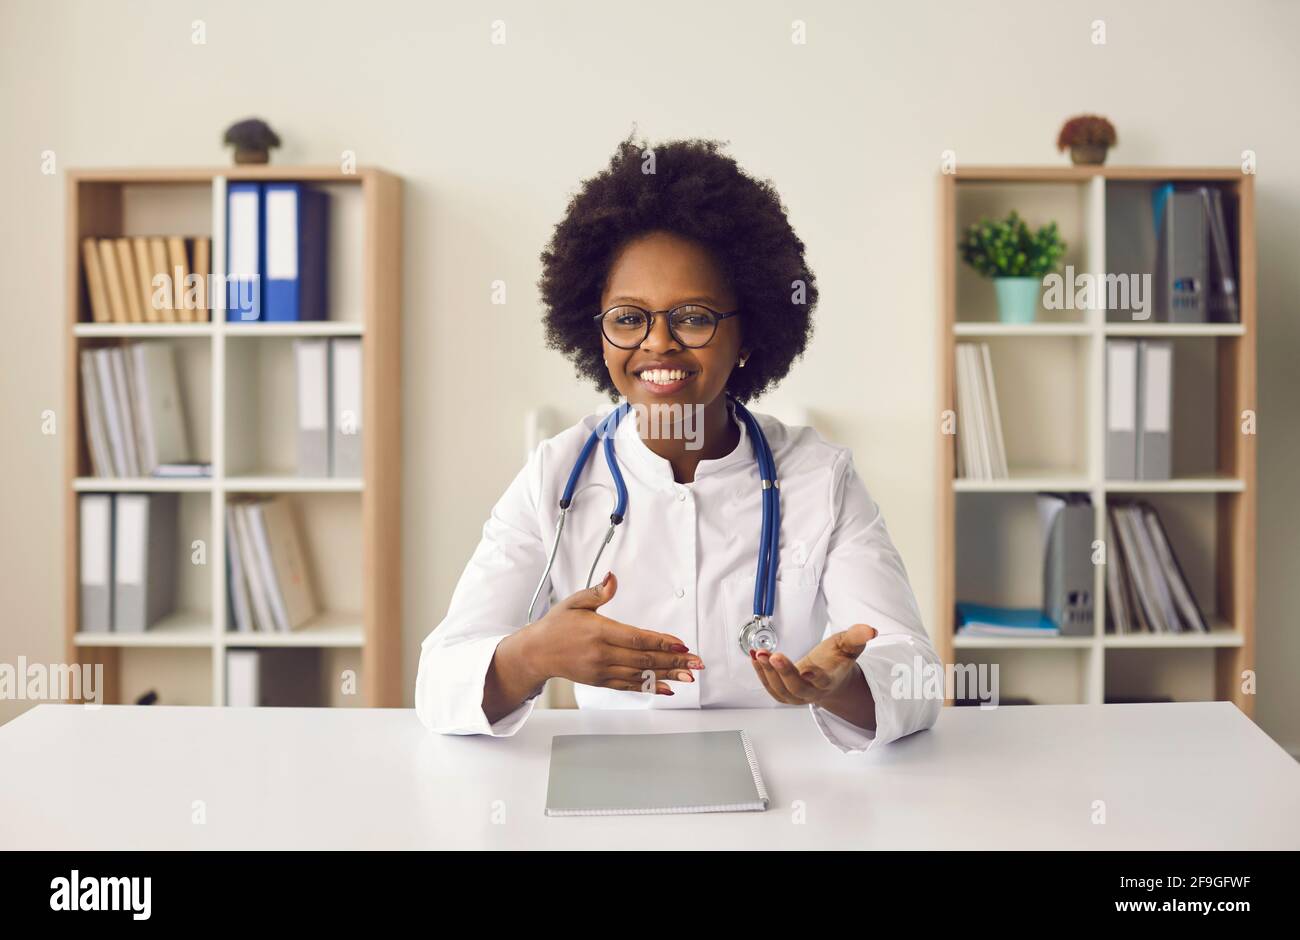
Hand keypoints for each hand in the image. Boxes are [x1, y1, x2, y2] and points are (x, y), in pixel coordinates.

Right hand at [514, 571, 704, 695]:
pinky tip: (667, 689)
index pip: (637, 638)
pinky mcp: (601, 682)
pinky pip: (629, 686)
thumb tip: (613, 579)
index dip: (662, 642)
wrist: (537, 653)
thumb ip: (598, 592)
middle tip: (696, 663)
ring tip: (689, 676)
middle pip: (644, 659)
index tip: (682, 644)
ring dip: (668, 676)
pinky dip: (649, 688)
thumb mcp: (574, 602)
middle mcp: (602, 654)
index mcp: (599, 632)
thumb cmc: (556, 626)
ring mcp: (602, 670)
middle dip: (674, 661)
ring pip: (640, 674)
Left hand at [750, 623, 877, 709]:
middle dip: (784, 673)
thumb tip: (871, 630)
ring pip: (780, 691)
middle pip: (797, 688)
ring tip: (759, 653)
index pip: (823, 681)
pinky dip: (760, 673)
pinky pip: (770, 687)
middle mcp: (813, 691)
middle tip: (772, 656)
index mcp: (830, 681)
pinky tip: (755, 657)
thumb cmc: (836, 659)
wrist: (829, 676)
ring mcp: (797, 695)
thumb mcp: (848, 644)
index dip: (815, 678)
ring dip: (767, 673)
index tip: (807, 671)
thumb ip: (857, 636)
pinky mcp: (784, 693)